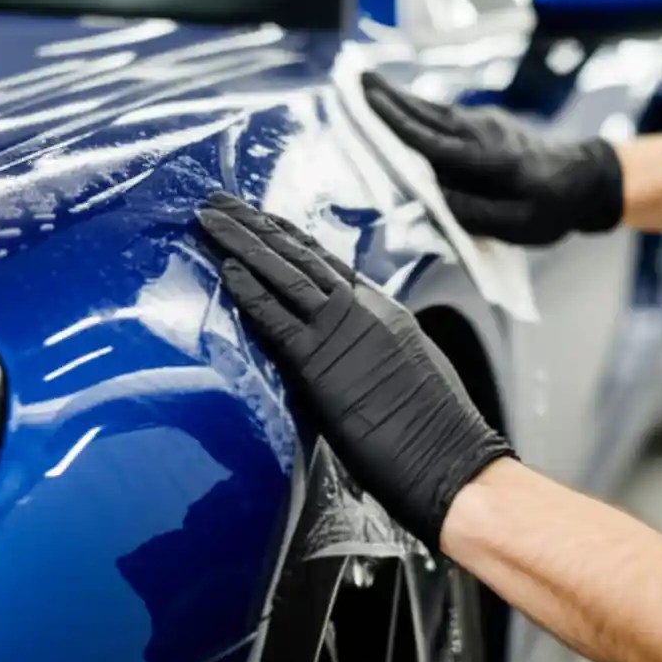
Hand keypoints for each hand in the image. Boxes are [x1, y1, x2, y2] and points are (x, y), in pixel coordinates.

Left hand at [197, 192, 515, 547]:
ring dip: (242, 242)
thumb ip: (377, 352)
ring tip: (209, 216)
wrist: (452, 460)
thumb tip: (356, 357)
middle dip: (256, 225)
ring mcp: (342, 334)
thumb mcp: (411, 373)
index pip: (328, 264)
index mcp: (384, 312)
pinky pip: (276, 320)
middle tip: (219, 201)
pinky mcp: (321, 365)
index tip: (261, 217)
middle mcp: (363, 310)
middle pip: (299, 257)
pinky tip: (225, 269)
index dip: (290, 237)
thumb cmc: (436, 433)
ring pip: (284, 274)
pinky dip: (249, 292)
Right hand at [362, 72, 624, 244]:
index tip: (367, 104)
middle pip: (427, 116)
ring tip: (368, 86)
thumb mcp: (518, 224)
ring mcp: (485, 124)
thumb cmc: (551, 208)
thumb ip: (475, 213)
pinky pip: (444, 116)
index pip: (432, 140)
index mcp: (487, 161)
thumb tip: (433, 200)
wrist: (585, 179)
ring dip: (400, 99)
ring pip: (434, 111)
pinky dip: (418, 108)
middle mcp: (482, 134)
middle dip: (389, 99)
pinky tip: (402, 105)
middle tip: (355, 81)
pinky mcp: (486, 125)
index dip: (397, 124)